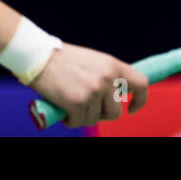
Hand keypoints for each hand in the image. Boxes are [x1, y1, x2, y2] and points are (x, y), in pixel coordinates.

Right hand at [27, 42, 147, 127]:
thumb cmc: (64, 60)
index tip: (130, 108)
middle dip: (101, 114)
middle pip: (115, 112)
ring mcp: (93, 91)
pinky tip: (63, 110)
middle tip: (86, 107)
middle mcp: (107, 78)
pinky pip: (78, 122)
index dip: (140, 100)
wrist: (39, 56)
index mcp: (113, 65)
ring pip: (94, 119)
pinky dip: (70, 120)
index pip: (141, 84)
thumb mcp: (94, 62)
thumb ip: (107, 76)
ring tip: (70, 103)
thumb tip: (116, 97)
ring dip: (82, 117)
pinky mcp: (77, 102)